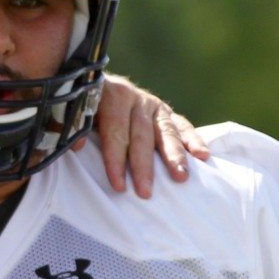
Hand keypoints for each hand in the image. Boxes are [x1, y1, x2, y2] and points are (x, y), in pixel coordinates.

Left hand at [82, 74, 207, 197]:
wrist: (93, 85)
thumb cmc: (82, 110)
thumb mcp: (75, 115)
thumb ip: (76, 128)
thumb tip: (77, 146)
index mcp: (111, 96)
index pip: (114, 132)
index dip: (115, 159)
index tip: (118, 185)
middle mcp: (135, 99)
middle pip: (141, 136)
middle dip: (143, 166)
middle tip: (146, 192)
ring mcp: (153, 105)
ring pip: (165, 132)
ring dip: (174, 156)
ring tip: (181, 178)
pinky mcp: (166, 112)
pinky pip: (183, 127)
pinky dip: (194, 140)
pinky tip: (203, 156)